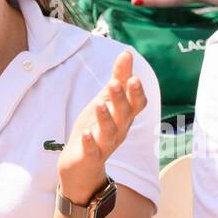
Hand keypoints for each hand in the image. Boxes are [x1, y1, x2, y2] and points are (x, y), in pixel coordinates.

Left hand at [57, 49, 147, 201]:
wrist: (81, 164)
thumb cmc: (96, 128)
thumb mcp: (105, 100)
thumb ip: (118, 78)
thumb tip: (127, 53)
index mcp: (124, 116)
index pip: (136, 104)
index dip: (136, 92)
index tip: (133, 76)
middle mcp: (119, 130)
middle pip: (125, 115)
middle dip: (121, 99)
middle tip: (115, 83)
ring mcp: (105, 144)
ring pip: (110, 132)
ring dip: (106, 118)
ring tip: (99, 104)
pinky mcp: (90, 156)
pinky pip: (92, 150)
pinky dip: (90, 143)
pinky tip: (85, 133)